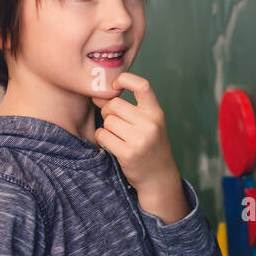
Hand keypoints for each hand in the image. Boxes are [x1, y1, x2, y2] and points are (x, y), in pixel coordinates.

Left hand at [92, 71, 179, 191]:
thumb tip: (97, 95)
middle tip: (114, 121)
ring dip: (106, 127)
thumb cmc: (149, 146)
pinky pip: (103, 135)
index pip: (142, 86)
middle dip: (108, 111)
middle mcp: (150, 124)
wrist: (159, 176)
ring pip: (107, 121)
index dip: (125, 79)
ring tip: (118, 136)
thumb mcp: (147, 124)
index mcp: (156, 113)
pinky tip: (113, 144)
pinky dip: (103, 138)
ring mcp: (140, 139)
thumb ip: (126, 108)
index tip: (116, 85)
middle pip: (115, 105)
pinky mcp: (128, 153)